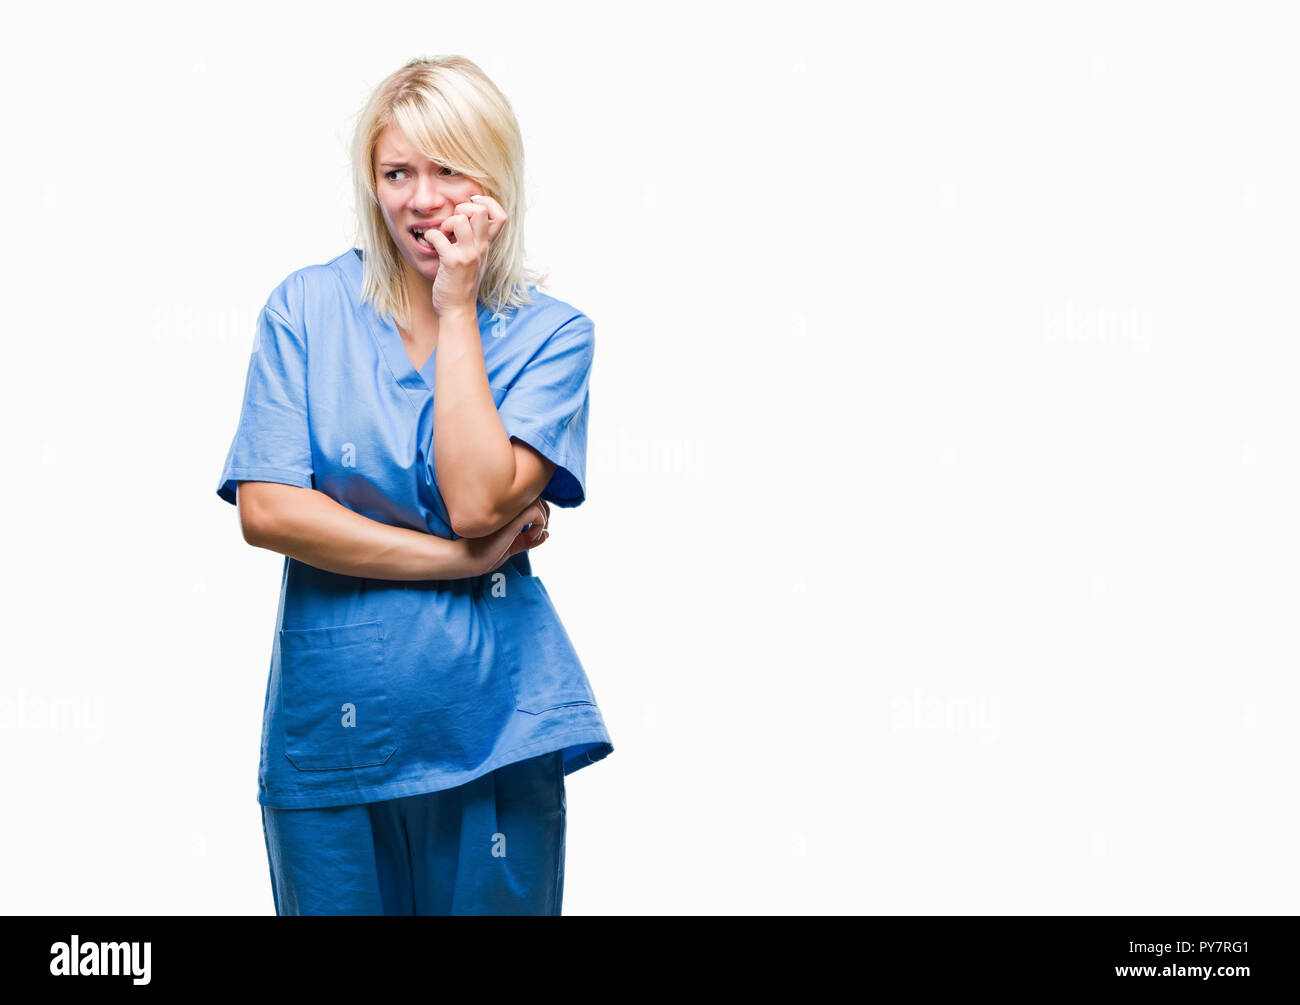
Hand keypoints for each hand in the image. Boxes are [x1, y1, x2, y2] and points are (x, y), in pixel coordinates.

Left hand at [427, 194, 507, 317]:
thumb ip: (474, 241)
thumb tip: (462, 219)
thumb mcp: (476, 259)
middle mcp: (480, 248)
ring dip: (447, 222)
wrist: (458, 309)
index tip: (471, 207)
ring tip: (444, 234)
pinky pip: (438, 236)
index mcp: (486, 246)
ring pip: (461, 220)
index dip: (487, 203)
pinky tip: (431, 244)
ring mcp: (468, 255)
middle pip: (481, 211)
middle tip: (454, 223)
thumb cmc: (462, 283)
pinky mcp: (452, 262)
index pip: (501, 215)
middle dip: (463, 209)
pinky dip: (431, 236)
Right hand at [459, 496, 549, 575]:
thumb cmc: (486, 552)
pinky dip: (540, 524)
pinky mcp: (510, 518)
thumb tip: (547, 535)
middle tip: (538, 533)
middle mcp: (506, 505)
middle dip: (545, 516)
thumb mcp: (512, 546)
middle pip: (538, 499)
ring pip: (539, 504)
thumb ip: (527, 540)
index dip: (541, 514)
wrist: (468, 558)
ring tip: (532, 536)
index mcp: (505, 508)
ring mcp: (508, 509)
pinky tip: (530, 536)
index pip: (531, 500)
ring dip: (542, 521)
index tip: (536, 532)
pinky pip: (536, 512)